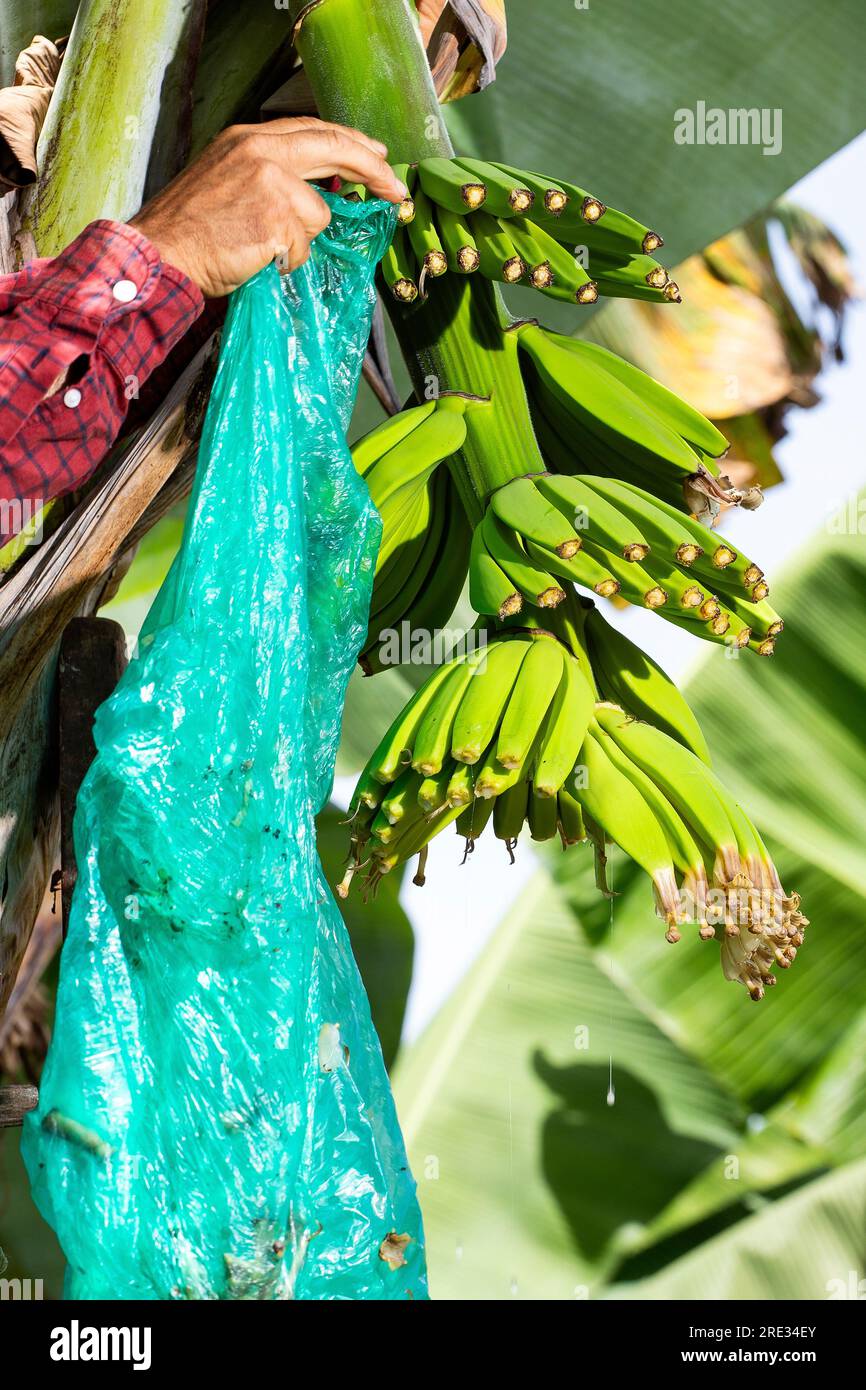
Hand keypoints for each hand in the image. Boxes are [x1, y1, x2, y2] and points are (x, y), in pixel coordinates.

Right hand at [129, 117, 405, 297]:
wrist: (161, 254)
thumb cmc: (190, 229)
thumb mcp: (225, 178)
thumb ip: (268, 173)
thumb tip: (315, 192)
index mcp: (249, 138)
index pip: (313, 130)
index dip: (351, 143)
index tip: (376, 155)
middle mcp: (262, 151)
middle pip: (334, 149)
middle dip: (371, 169)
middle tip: (393, 189)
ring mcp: (271, 184)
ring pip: (318, 215)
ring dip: (300, 240)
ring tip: (260, 246)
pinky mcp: (277, 220)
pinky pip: (303, 248)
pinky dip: (287, 261)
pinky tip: (256, 258)